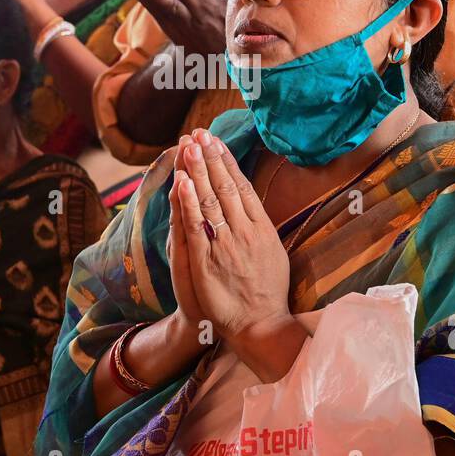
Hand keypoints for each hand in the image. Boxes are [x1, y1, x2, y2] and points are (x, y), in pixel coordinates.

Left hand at [172, 128, 289, 342]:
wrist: (260, 323)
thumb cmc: (267, 288)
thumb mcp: (273, 251)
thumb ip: (260, 225)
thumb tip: (251, 201)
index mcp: (261, 227)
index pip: (242, 185)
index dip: (227, 161)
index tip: (215, 140)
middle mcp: (245, 231)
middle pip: (225, 187)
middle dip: (210, 157)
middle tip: (199, 132)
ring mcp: (226, 245)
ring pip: (210, 200)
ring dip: (198, 171)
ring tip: (189, 146)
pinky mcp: (207, 261)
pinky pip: (196, 227)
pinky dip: (188, 203)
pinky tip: (181, 182)